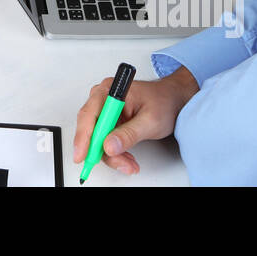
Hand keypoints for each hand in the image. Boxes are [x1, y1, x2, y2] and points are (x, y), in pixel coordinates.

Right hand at [72, 68, 197, 176]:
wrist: (173, 100)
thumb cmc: (164, 102)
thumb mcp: (150, 121)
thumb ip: (129, 134)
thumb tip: (109, 145)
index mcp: (111, 91)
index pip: (89, 115)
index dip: (83, 137)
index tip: (82, 155)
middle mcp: (104, 98)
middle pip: (91, 129)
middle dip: (103, 150)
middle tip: (120, 164)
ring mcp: (105, 109)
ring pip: (97, 138)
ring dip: (112, 154)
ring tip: (129, 163)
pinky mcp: (109, 120)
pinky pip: (104, 139)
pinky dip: (115, 151)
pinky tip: (127, 157)